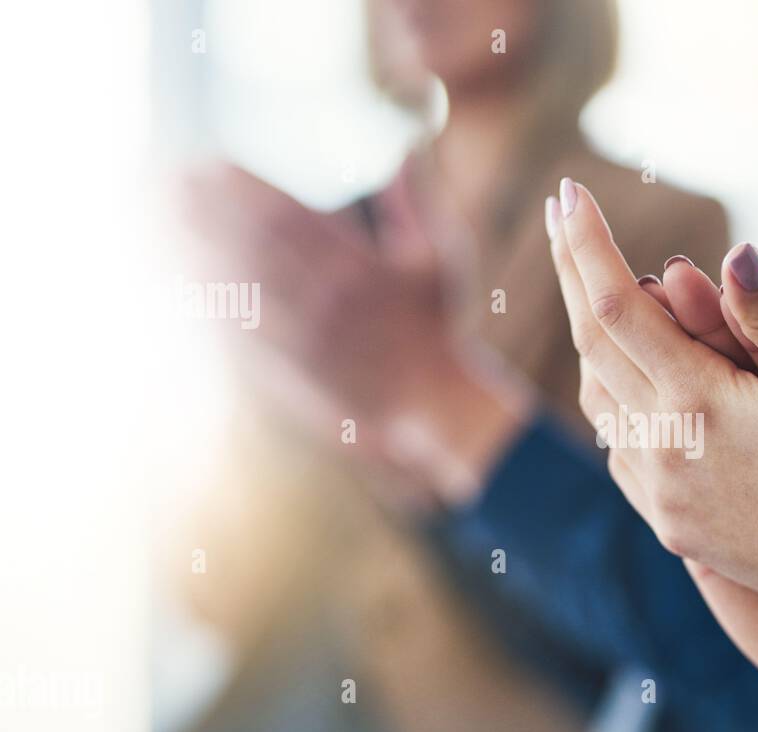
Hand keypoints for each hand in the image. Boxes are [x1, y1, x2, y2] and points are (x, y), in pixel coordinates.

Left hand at [182, 162, 529, 505]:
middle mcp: (326, 303)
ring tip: (164, 214)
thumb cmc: (435, 326)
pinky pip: (239, 328)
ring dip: (196, 246)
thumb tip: (403, 149)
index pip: (290, 218)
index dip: (245, 188)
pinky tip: (185, 275)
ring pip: (239, 285)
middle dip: (209, 207)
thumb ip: (414, 204)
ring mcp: (303, 338)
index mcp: (361, 270)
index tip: (214, 161)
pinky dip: (209, 299)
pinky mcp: (289, 368)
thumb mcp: (440, 259)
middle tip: (171, 176)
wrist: (428, 403)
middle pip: (254, 245)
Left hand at [547, 178, 757, 661]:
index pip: (615, 304)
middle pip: (592, 345)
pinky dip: (613, 399)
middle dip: (572, 272)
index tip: (568, 191)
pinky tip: (624, 380)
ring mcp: (659, 492)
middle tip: (561, 216)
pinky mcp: (668, 522)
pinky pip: (619, 449)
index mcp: (697, 403)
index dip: (586, 244)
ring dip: (590, 338)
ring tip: (589, 287)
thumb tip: (733, 252)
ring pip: (598, 398)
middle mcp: (661, 448)